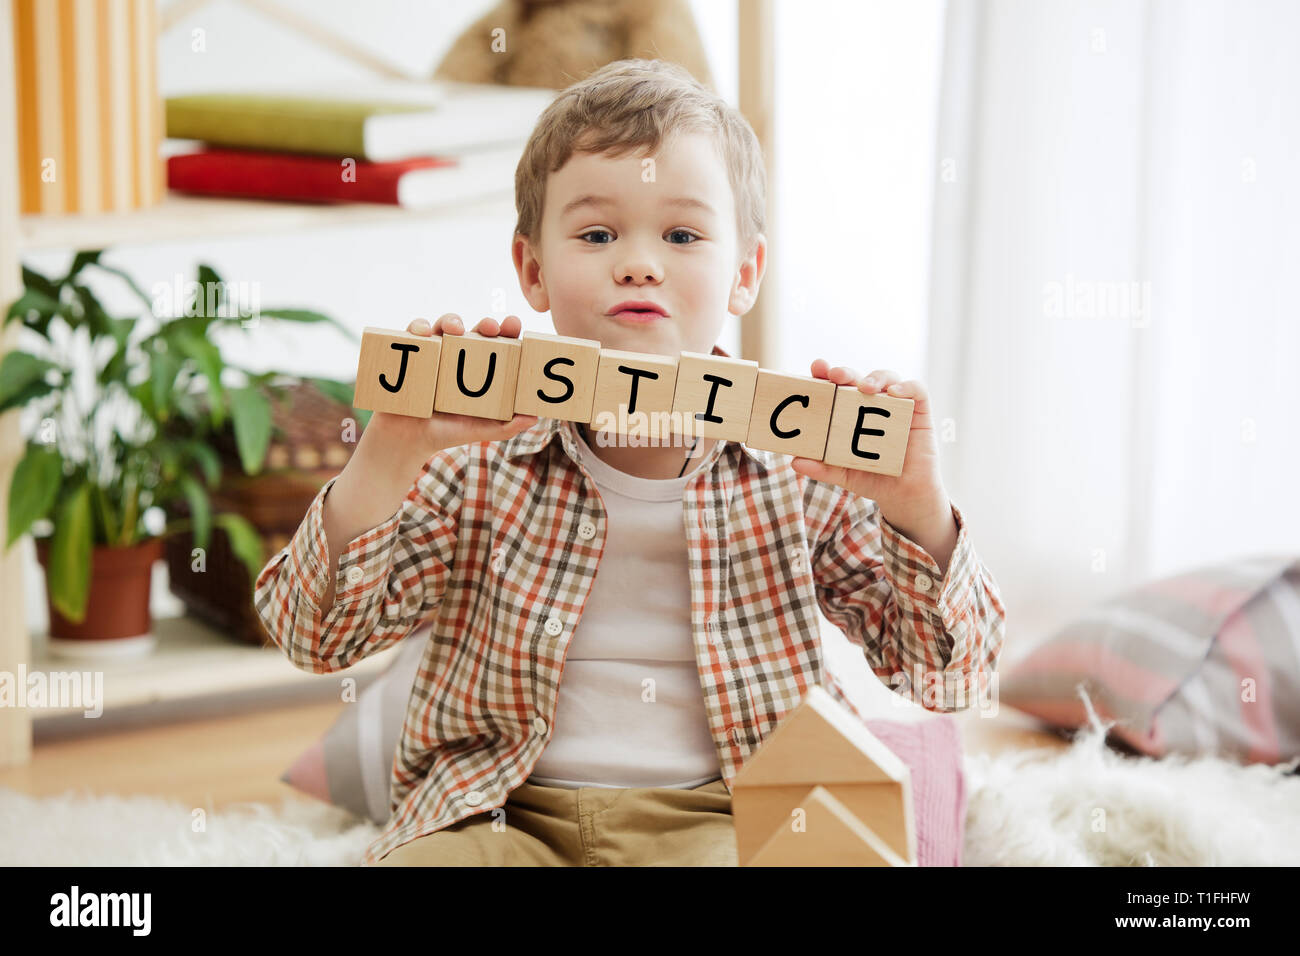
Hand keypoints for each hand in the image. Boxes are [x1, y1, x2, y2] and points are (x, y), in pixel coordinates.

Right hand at [361, 314, 536, 466]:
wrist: (407, 441)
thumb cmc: (447, 432)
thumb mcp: (480, 430)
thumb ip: (506, 426)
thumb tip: (535, 418)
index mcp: (478, 369)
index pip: (497, 344)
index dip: (507, 331)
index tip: (514, 325)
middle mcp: (458, 356)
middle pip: (474, 331)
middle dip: (484, 324)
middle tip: (491, 327)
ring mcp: (434, 353)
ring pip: (444, 326)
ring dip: (451, 320)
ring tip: (455, 329)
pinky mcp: (410, 354)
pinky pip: (413, 334)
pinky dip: (418, 328)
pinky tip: (424, 334)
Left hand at [790, 361, 950, 537]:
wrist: (905, 495)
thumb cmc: (872, 477)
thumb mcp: (843, 474)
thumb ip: (821, 468)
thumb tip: (795, 461)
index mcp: (850, 411)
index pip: (836, 386)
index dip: (825, 374)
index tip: (816, 368)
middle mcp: (872, 403)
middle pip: (858, 378)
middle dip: (845, 372)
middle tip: (835, 375)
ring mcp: (897, 405)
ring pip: (887, 377)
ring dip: (875, 377)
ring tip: (865, 387)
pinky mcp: (920, 411)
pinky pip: (917, 390)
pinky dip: (906, 387)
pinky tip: (894, 393)